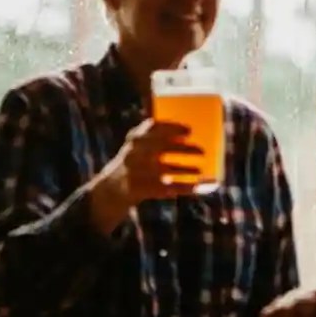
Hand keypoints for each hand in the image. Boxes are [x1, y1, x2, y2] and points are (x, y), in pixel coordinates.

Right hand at [89, 119, 203, 229]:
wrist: (113, 187)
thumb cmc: (138, 159)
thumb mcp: (141, 144)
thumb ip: (160, 137)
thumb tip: (197, 132)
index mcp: (135, 137)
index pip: (152, 127)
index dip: (172, 127)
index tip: (189, 130)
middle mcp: (133, 153)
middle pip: (161, 147)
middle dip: (183, 148)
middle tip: (202, 150)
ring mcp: (134, 172)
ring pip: (164, 169)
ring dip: (185, 170)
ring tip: (200, 170)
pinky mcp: (138, 189)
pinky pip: (163, 188)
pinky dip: (180, 187)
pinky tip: (194, 187)